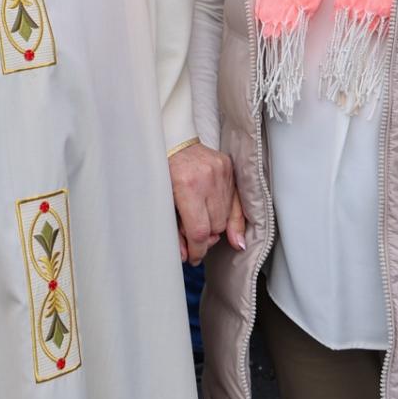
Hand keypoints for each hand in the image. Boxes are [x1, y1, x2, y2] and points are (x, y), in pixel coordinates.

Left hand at [170, 141, 244, 264]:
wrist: (172, 140)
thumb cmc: (163, 172)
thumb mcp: (163, 202)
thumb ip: (175, 231)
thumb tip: (186, 256)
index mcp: (186, 186)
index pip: (200, 231)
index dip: (197, 250)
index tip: (193, 257)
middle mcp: (207, 178)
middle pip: (216, 226)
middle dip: (205, 237)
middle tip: (193, 237)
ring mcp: (220, 171)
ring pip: (226, 216)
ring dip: (216, 225)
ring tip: (202, 221)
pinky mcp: (228, 167)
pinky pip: (235, 201)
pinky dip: (229, 215)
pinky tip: (229, 229)